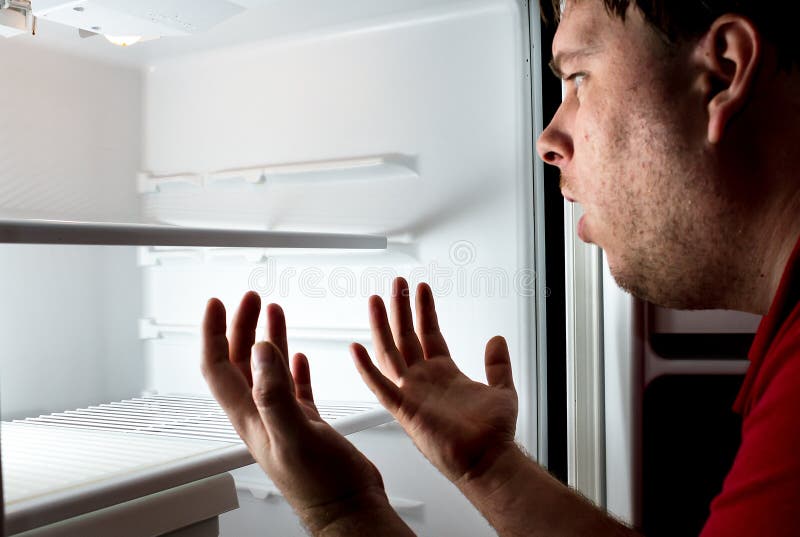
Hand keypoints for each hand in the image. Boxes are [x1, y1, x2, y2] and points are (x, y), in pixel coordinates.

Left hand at [201, 292, 400, 534]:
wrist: (349, 509)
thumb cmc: (322, 486)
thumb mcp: (295, 434)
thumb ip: (275, 393)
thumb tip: (261, 350)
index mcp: (250, 416)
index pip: (218, 367)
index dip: (213, 333)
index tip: (217, 304)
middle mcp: (262, 416)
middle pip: (241, 362)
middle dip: (241, 326)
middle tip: (250, 299)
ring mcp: (284, 420)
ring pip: (268, 370)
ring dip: (267, 338)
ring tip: (273, 312)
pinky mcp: (308, 425)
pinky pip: (295, 388)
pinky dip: (293, 367)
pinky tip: (300, 357)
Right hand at [351, 278, 518, 486]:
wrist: (489, 460)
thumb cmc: (493, 434)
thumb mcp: (502, 390)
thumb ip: (498, 365)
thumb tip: (496, 340)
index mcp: (445, 374)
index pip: (429, 334)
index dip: (424, 310)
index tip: (421, 288)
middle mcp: (424, 381)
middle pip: (406, 337)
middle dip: (400, 308)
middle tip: (396, 283)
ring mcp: (412, 393)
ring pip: (390, 353)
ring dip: (382, 326)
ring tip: (376, 301)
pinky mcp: (405, 409)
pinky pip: (380, 386)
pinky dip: (366, 368)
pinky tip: (356, 348)